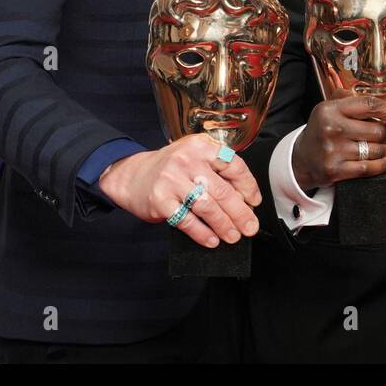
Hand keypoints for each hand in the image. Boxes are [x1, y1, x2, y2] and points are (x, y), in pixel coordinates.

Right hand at [98, 136, 261, 247]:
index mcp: (201, 146)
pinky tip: (212, 239)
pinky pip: (187, 221)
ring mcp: (172, 180)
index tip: (254, 201)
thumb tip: (244, 200)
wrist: (131, 175)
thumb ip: (216, 173)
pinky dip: (202, 233)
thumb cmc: (169, 168)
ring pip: (207, 207)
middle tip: (250, 226)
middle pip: (222, 190)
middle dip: (240, 212)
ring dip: (224, 225)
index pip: (234, 165)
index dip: (248, 186)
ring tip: (233, 235)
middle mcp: (187, 160)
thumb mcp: (194, 158)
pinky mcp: (160, 200)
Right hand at [293, 91, 385, 191]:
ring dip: (385, 150)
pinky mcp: (335, 170)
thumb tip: (374, 94)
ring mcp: (333, 150)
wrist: (300, 160)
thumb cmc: (320, 131)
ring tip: (380, 149)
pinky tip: (384, 161)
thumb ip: (348, 96)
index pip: (370, 105)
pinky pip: (369, 167)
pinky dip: (382, 165)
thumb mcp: (327, 108)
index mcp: (331, 109)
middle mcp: (332, 128)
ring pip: (377, 150)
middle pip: (378, 130)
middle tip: (381, 136)